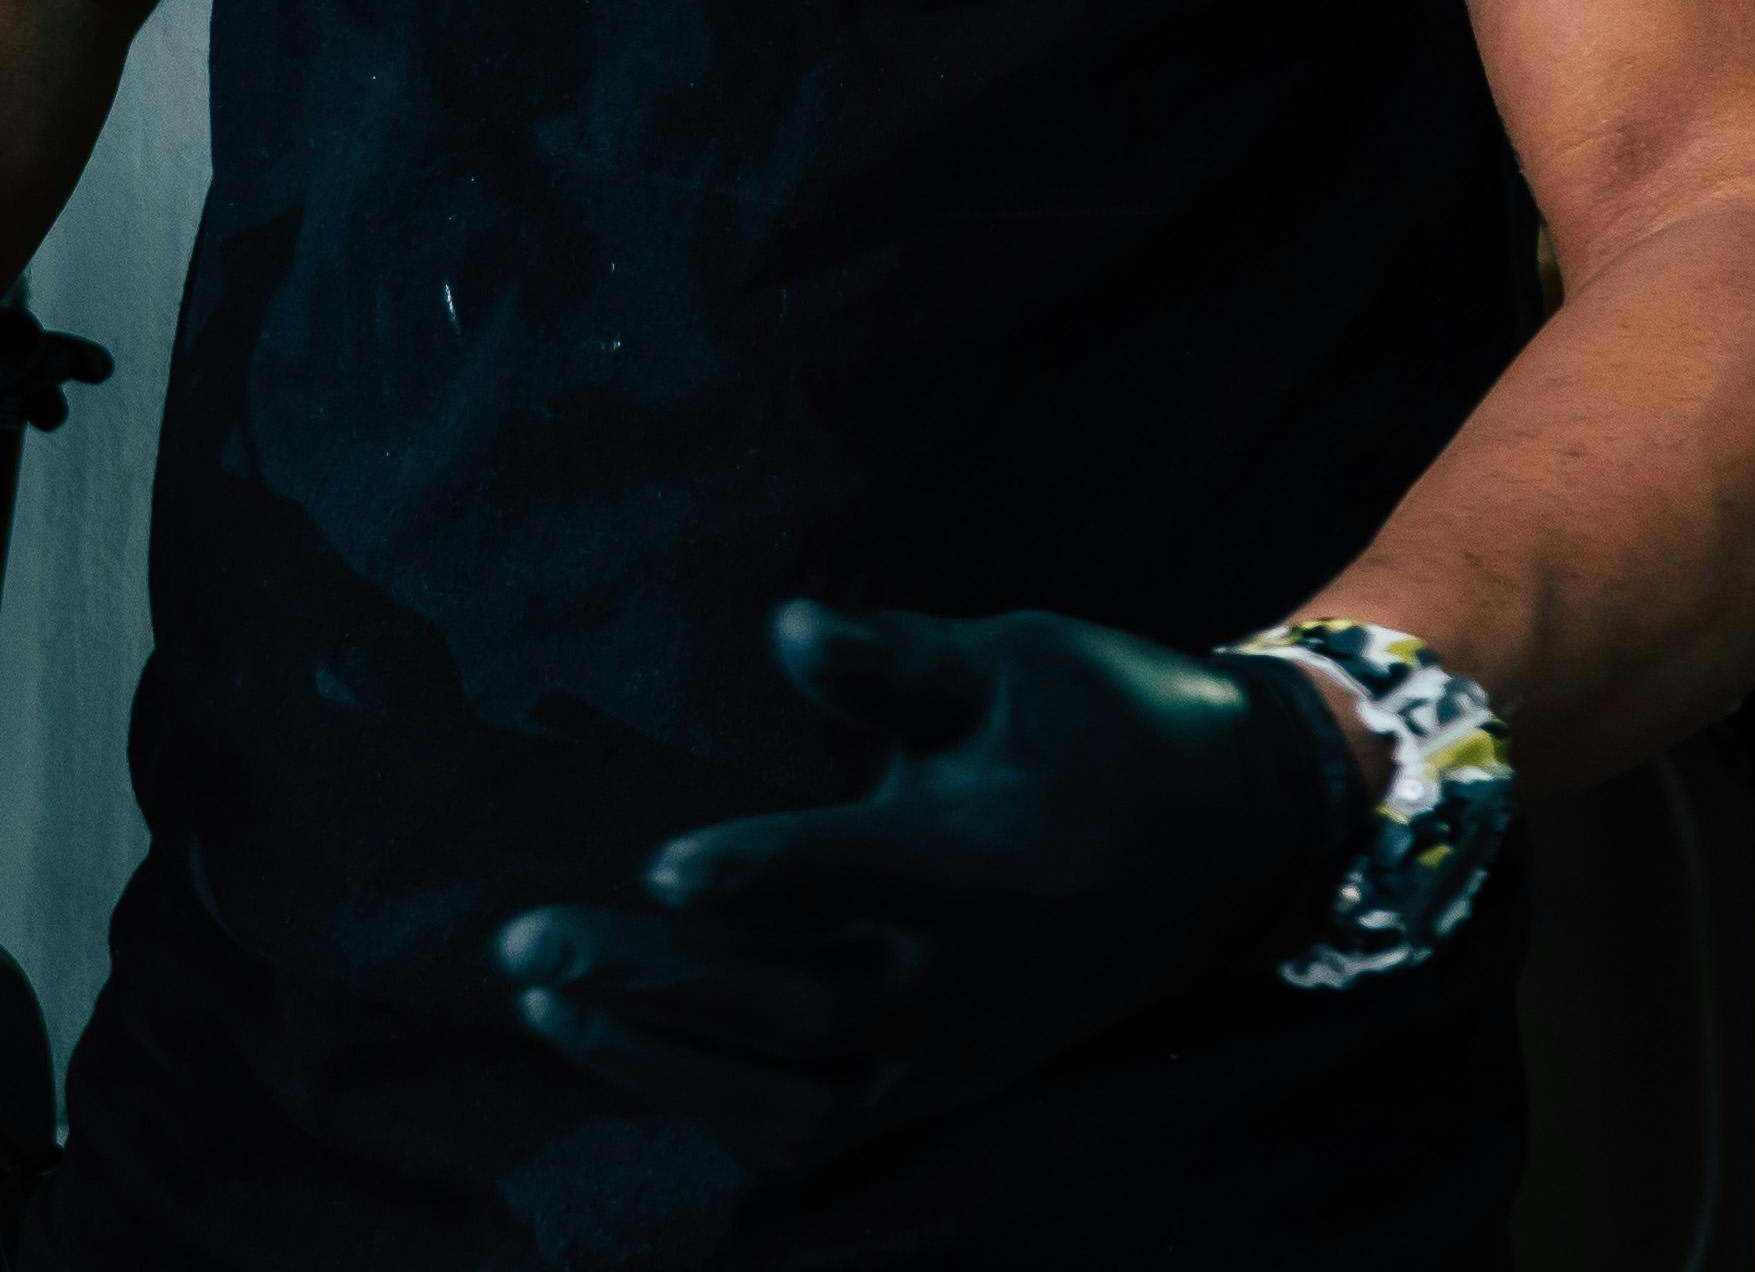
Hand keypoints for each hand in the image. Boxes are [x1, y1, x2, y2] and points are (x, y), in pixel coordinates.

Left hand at [491, 603, 1364, 1150]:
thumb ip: (895, 663)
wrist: (1230, 843)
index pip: (866, 880)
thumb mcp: (1014, 662)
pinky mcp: (939, 1085)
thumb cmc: (1103, 725)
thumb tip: (788, 630)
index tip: (659, 865)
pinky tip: (615, 1041)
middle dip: (655, 982)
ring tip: (542, 1001)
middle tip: (524, 943)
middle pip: (798, 1009)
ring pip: (794, 1101)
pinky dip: (712, 1098)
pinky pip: (813, 1124)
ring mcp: (955, 1053)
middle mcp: (971, 983)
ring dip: (663, 1062)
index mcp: (996, 865)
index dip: (765, 875)